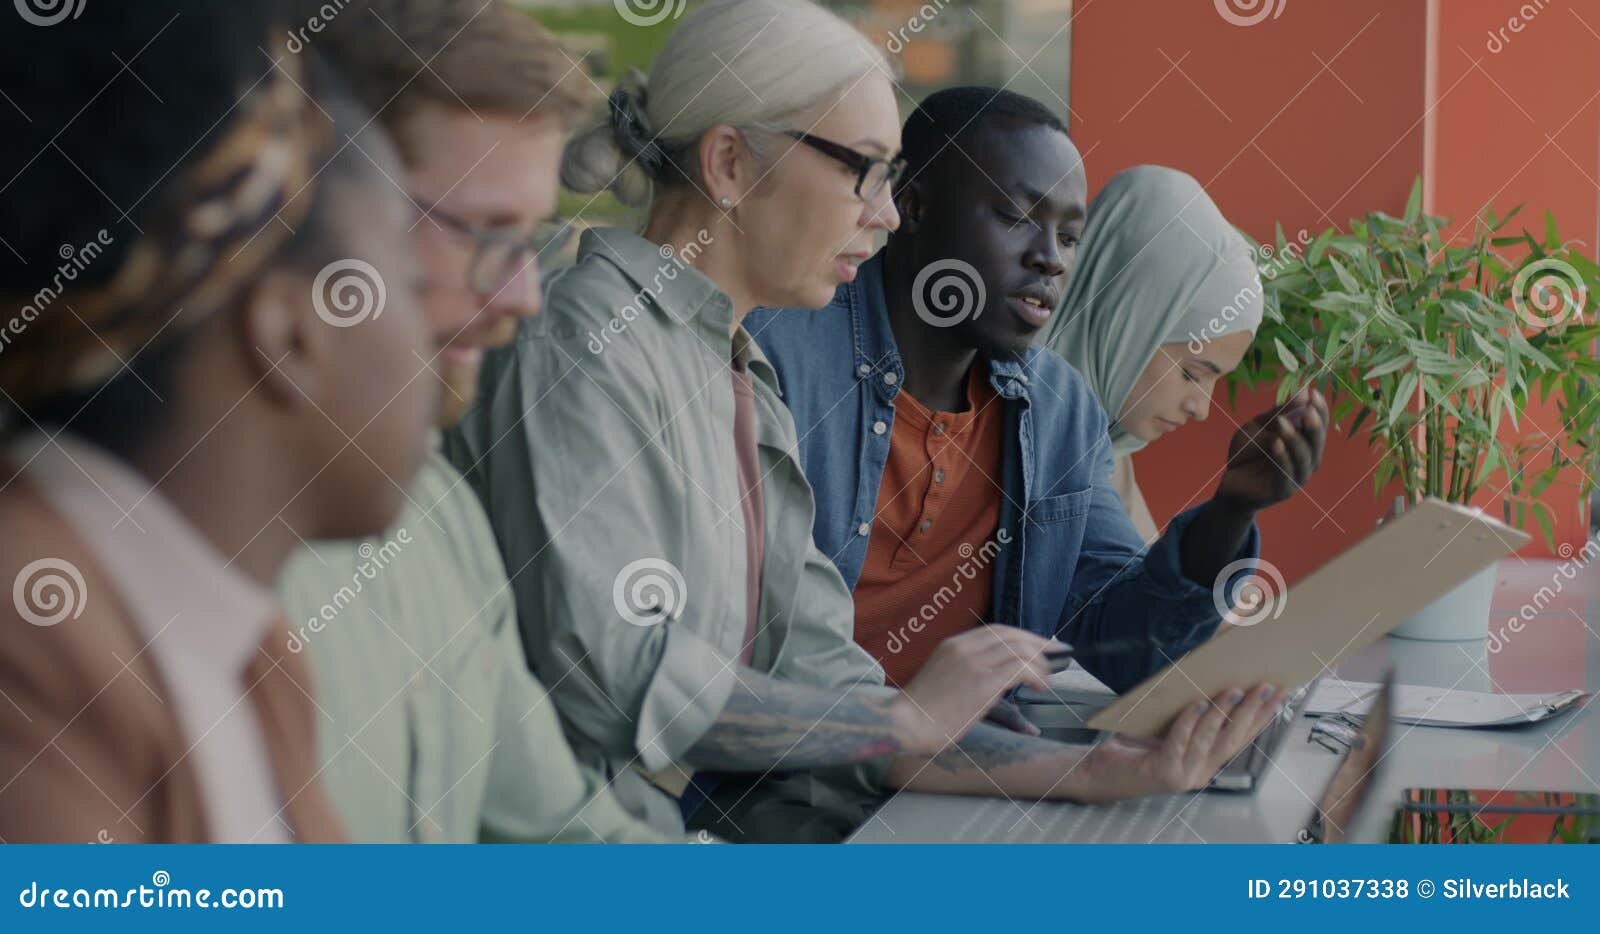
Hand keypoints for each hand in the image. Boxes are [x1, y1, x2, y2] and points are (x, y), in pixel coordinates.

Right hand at [892, 625, 1058, 755]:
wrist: (903, 724)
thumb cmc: (921, 713)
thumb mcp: (941, 680)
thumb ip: (966, 675)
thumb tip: (995, 686)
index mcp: (953, 645)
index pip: (996, 631)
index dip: (1022, 635)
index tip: (1039, 644)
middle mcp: (964, 648)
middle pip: (1011, 635)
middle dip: (1038, 642)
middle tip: (1057, 652)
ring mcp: (973, 663)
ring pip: (1019, 649)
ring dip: (1040, 662)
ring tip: (1047, 678)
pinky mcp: (982, 682)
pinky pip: (1020, 669)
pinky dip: (1036, 674)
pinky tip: (1041, 686)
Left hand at [1078, 683, 1282, 802]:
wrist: (1099, 774)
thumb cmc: (1133, 749)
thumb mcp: (1168, 728)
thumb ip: (1192, 716)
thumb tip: (1212, 678)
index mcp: (1206, 763)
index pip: (1241, 738)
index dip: (1262, 716)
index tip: (1279, 694)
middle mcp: (1200, 772)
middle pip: (1233, 739)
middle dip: (1253, 711)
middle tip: (1267, 687)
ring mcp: (1183, 774)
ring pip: (1210, 740)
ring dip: (1225, 713)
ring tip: (1236, 689)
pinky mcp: (1163, 771)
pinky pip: (1180, 741)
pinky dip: (1190, 721)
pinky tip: (1197, 703)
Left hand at [1215, 388, 1327, 512]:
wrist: (1230, 484)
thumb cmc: (1247, 454)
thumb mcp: (1259, 427)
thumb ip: (1279, 413)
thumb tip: (1303, 392)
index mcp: (1306, 443)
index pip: (1320, 425)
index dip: (1320, 410)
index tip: (1313, 393)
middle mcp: (1308, 461)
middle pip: (1317, 442)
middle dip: (1314, 425)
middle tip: (1307, 410)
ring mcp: (1297, 478)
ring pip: (1303, 458)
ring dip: (1294, 439)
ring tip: (1282, 422)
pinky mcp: (1283, 491)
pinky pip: (1285, 474)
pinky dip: (1282, 458)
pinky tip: (1276, 443)